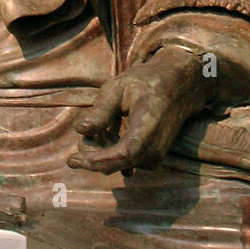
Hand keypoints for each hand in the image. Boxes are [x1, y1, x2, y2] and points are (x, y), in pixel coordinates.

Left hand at [68, 46, 211, 174]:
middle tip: (86, 130)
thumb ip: (101, 110)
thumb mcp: (118, 87)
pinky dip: (112, 152)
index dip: (97, 160)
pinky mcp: (153, 159)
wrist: (177, 87)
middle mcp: (155, 146)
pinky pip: (126, 163)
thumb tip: (80, 130)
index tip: (72, 160)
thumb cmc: (145, 83)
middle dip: (92, 153)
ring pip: (118, 165)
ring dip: (102, 151)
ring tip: (104, 124)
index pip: (123, 153)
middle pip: (116, 164)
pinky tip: (111, 133)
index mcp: (148, 125)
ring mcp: (156, 156)